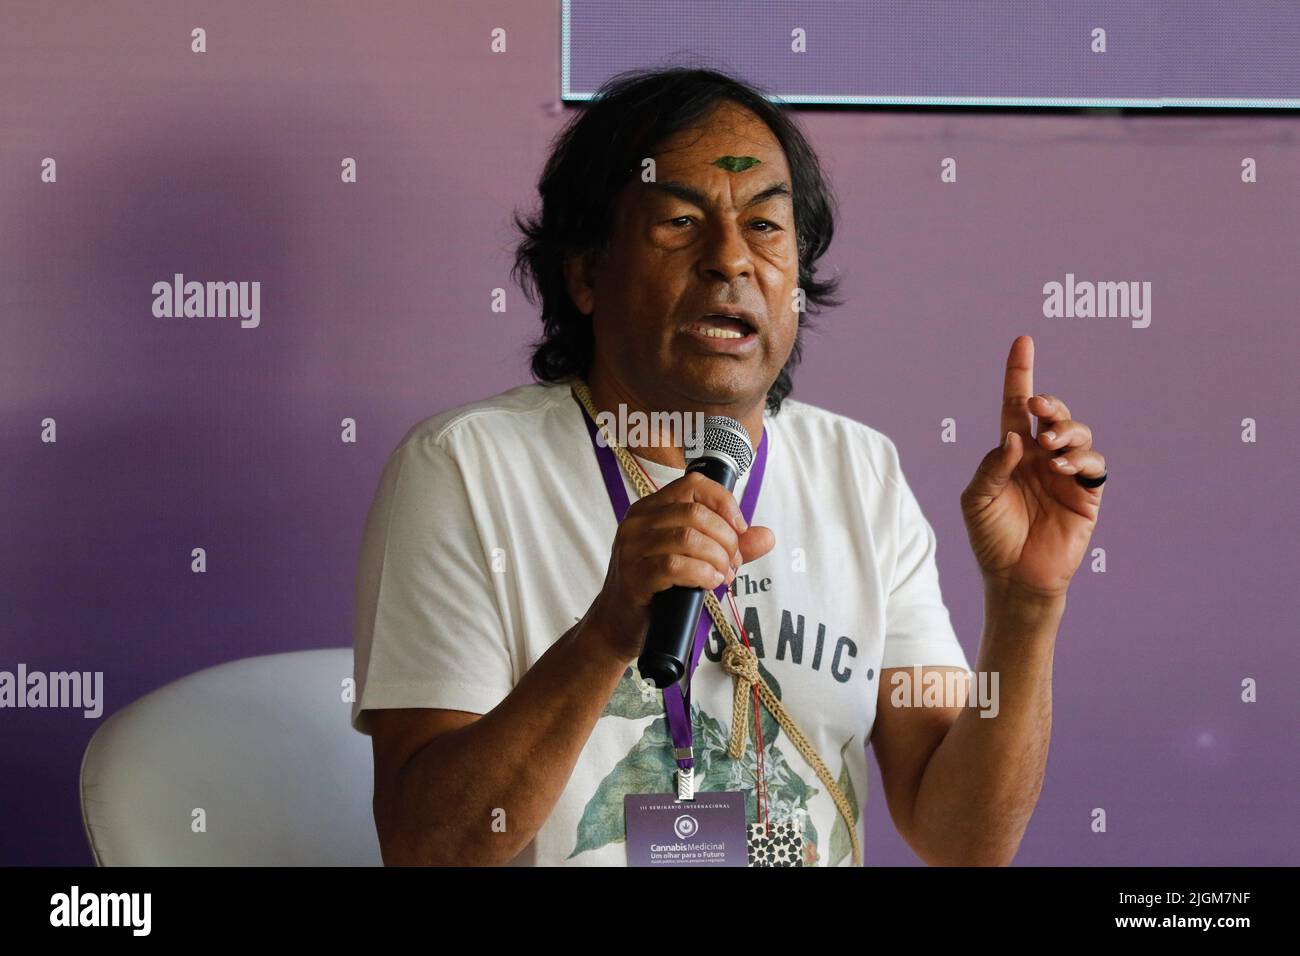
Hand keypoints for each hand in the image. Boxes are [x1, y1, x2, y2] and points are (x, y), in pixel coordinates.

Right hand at [589, 471, 774, 661]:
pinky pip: (674, 565)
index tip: (740, 529)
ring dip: (717, 558)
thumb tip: (767, 536)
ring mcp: (631, 549)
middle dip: (726, 540)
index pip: (693, 484)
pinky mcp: (633, 576)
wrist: (618, 625)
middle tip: (733, 564)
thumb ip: (729, 546)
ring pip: (687, 537)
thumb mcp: (694, 560)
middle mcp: (637, 522)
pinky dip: (701, 574)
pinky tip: (710, 583)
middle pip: (695, 513)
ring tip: (723, 576)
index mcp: (650, 509)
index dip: (724, 502)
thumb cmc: (657, 589)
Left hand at [959, 335, 1105, 600]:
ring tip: (1048, 447)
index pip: (1015, 406)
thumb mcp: (977, 499)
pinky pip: (1093, 463)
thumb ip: (992, 466)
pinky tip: (1060, 468)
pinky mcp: (1087, 494)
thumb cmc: (991, 539)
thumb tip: (1016, 438)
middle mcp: (1040, 457)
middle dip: (1049, 403)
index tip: (1022, 341)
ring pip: (1077, 432)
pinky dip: (1079, 457)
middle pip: (1052, 413)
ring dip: (1064, 430)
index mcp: (1011, 453)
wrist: (1014, 578)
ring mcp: (1066, 474)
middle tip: (1037, 409)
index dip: (1019, 374)